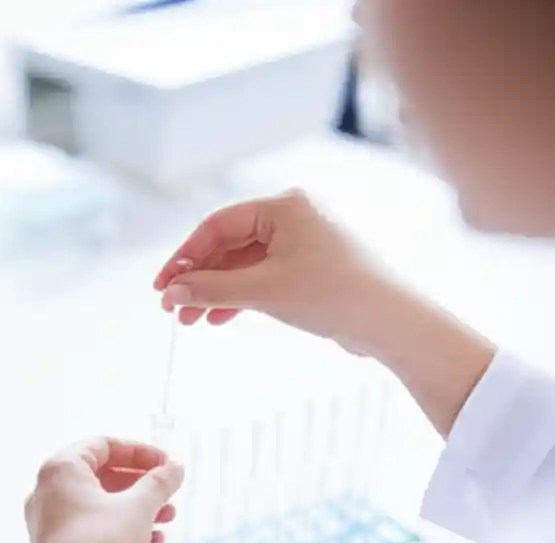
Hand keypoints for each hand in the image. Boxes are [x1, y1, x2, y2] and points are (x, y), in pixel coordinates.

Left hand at [25, 438, 182, 542]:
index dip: (141, 452)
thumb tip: (176, 467)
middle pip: (101, 475)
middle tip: (170, 493)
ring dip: (136, 508)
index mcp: (60, 469)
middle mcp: (46, 491)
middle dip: (142, 484)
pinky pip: (90, 528)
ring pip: (98, 504)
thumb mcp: (139, 508)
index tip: (168, 464)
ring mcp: (47, 522)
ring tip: (168, 519)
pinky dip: (120, 529)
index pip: (103, 445)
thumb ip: (160, 481)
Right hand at [155, 189, 495, 436]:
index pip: (216, 225)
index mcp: (284, 206)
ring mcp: (303, 243)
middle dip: (198, 278)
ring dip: (216, 291)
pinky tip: (220, 318)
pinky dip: (240, 296)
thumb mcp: (263, 291)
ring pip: (243, 264)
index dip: (184, 257)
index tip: (162, 287)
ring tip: (192, 321)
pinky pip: (263, 276)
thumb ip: (211, 289)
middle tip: (172, 308)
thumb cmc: (335, 295)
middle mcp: (294, 217)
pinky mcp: (311, 269)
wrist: (392, 323)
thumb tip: (171, 293)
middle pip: (228, 244)